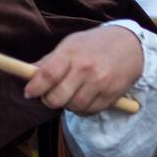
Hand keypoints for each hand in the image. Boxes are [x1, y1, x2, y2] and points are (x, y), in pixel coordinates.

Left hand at [24, 25, 143, 114]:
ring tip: (68, 93)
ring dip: (67, 105)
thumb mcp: (68, 45)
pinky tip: (82, 96)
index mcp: (71, 54)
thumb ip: (48, 61)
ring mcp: (101, 84)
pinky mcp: (112, 96)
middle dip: (48, 100)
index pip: (48, 75)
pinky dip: (81, 109)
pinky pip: (90, 111)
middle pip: (58, 97)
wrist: (129, 45)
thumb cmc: (92, 45)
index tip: (28, 93)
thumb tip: (27, 72)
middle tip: (48, 95)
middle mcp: (86, 70)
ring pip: (74, 107)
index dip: (35, 87)